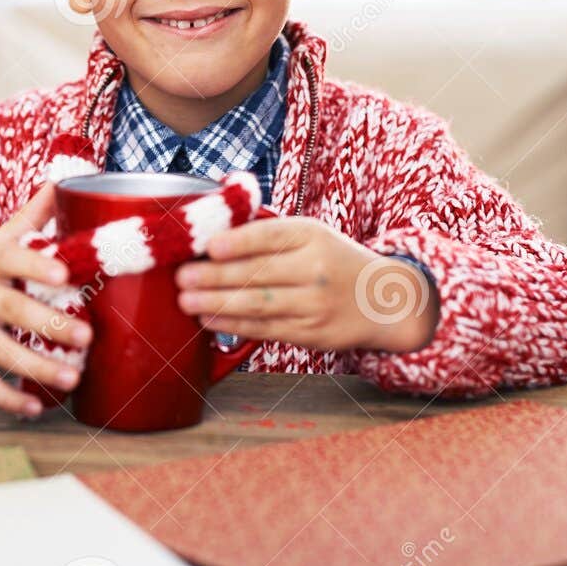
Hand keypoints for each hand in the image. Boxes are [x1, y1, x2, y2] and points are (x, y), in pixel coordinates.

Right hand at [0, 182, 91, 417]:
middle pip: (11, 309)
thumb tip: (66, 180)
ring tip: (72, 379)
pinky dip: (7, 398)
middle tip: (87, 337)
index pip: (13, 258)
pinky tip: (36, 409)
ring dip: (36, 368)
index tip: (66, 275)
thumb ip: (32, 216)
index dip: (37, 266)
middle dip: (49, 324)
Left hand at [174, 216, 439, 352]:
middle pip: (258, 273)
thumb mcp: (310, 233)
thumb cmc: (333, 260)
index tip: (209, 246)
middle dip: (214, 277)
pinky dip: (234, 326)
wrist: (385, 300)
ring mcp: (314, 305)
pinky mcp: (310, 334)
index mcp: (312, 235)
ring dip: (217, 304)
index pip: (271, 236)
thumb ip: (267, 232)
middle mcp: (315, 270)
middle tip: (181, 278)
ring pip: (258, 305)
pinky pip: (265, 329)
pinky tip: (209, 320)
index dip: (238, 242)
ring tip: (186, 301)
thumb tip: (210, 231)